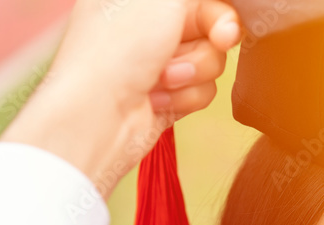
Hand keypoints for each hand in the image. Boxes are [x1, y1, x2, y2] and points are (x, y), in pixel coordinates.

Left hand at [0, 0, 240, 196]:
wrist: (100, 115)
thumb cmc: (118, 48)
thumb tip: (217, 5)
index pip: (196, 0)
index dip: (218, 11)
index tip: (224, 26)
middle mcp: (148, 24)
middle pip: (211, 25)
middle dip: (207, 42)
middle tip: (212, 44)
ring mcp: (158, 61)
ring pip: (211, 61)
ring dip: (193, 72)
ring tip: (161, 79)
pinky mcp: (169, 96)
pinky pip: (203, 91)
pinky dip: (185, 96)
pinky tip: (156, 100)